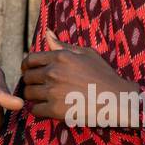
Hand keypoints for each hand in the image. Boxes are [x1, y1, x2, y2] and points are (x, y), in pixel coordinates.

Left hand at [22, 30, 140, 122]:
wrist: (118, 99)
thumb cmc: (104, 75)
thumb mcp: (86, 54)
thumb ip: (63, 45)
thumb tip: (47, 33)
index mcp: (60, 57)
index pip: (30, 60)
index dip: (27, 67)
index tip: (30, 72)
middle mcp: (53, 72)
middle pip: (27, 78)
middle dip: (31, 82)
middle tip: (39, 87)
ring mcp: (53, 91)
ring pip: (28, 94)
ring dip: (34, 96)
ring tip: (44, 98)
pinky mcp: (55, 110)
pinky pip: (35, 110)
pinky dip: (38, 110)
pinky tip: (48, 109)